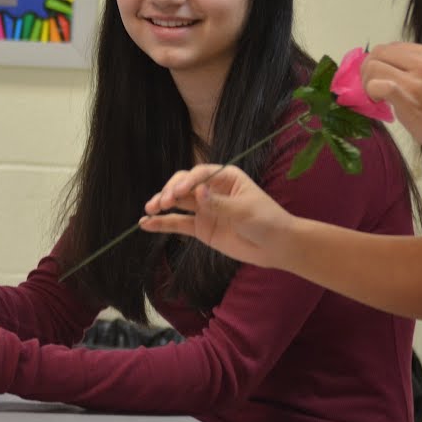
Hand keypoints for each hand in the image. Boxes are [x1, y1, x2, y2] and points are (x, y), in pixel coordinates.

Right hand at [139, 163, 294, 269]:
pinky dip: (162, 224)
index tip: (177, 194)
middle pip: (183, 185)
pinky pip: (178, 224)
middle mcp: (211, 189)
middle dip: (170, 191)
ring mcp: (204, 208)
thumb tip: (198, 192)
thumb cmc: (267, 221)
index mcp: (225, 177)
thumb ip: (219, 203)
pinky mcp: (200, 227)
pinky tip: (146, 224)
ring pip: (177, 203)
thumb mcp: (244, 211)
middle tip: (162, 203)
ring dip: (162, 204)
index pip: (199, 174)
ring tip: (149, 210)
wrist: (276, 246)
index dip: (186, 182)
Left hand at [360, 42, 421, 167]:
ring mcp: (416, 79)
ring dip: (367, 83)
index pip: (391, 47)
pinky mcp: (408, 98)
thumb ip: (415, 70)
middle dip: (367, 70)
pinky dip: (371, 93)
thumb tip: (384, 70)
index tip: (380, 79)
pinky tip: (379, 104)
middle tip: (371, 89)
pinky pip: (378, 85)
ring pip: (373, 67)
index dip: (379, 62)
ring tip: (377, 98)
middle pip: (378, 53)